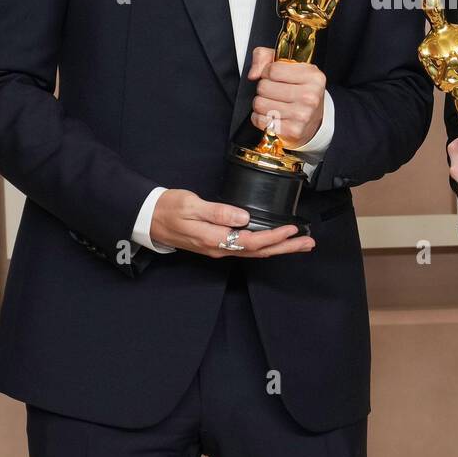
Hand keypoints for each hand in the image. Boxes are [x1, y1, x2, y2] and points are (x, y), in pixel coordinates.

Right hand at [149, 188, 313, 258]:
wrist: (148, 218)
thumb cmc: (168, 208)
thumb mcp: (190, 205)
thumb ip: (217, 212)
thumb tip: (243, 217)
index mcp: (214, 239)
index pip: (251, 241)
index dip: (273, 237)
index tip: (291, 229)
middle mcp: (219, 248)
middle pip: (258, 250)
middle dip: (285, 247)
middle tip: (309, 242)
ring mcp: (219, 248)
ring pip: (255, 251)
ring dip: (279, 248)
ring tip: (300, 243)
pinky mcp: (218, 244)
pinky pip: (247, 248)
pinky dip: (266, 245)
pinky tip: (276, 243)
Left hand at [248, 46, 325, 146]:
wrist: (314, 120)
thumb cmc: (300, 90)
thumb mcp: (289, 66)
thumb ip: (265, 57)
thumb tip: (253, 74)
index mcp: (313, 76)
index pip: (272, 70)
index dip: (267, 72)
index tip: (274, 77)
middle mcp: (310, 96)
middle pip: (264, 87)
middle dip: (264, 88)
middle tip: (274, 92)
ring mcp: (302, 115)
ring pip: (259, 103)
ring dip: (261, 103)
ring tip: (273, 103)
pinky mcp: (292, 131)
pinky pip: (260, 120)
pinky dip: (260, 118)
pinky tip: (272, 116)